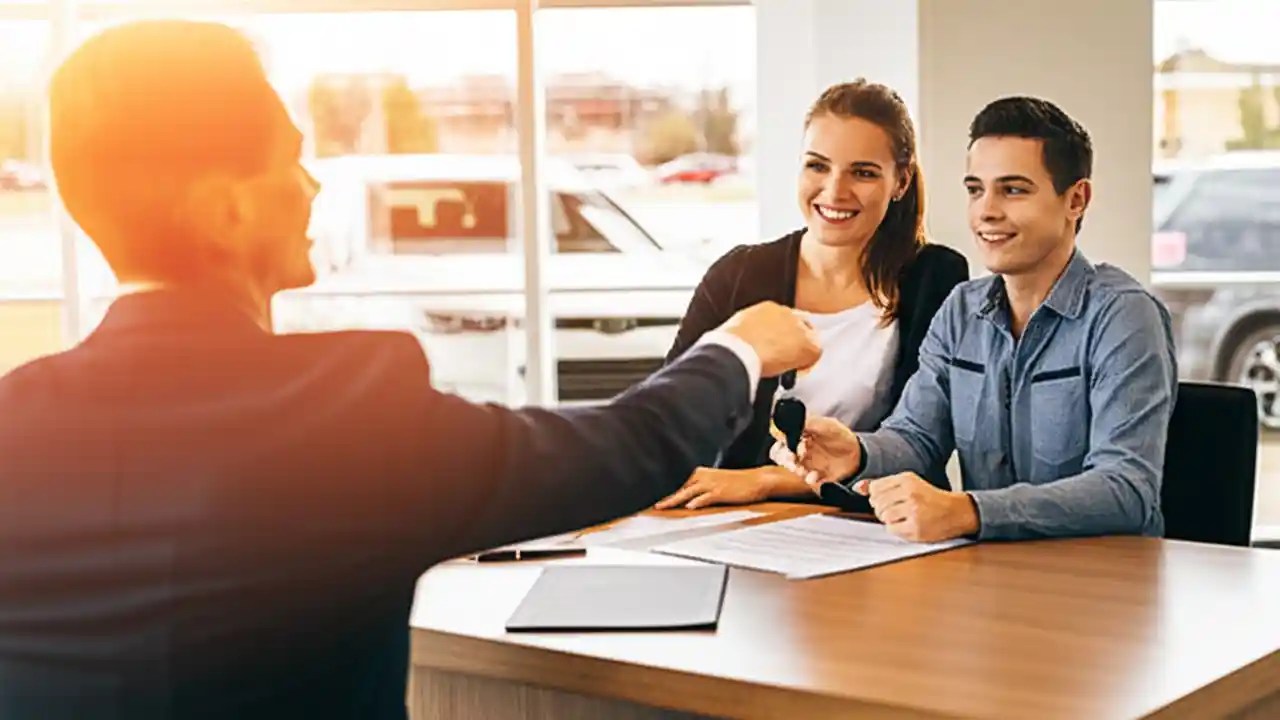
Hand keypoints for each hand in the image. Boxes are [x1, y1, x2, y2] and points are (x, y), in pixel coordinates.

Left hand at [654, 466, 803, 509]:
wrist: (758, 480)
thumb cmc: (738, 483)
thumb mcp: (717, 482)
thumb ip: (702, 489)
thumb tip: (689, 499)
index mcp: (701, 473)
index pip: (680, 484)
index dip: (667, 492)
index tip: (655, 499)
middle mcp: (704, 477)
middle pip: (680, 487)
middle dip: (666, 496)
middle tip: (653, 505)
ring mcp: (712, 484)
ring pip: (688, 492)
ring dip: (674, 500)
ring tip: (662, 507)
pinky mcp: (721, 492)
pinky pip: (705, 497)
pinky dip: (697, 501)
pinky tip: (689, 507)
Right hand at [717, 301, 820, 376]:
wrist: (736, 351)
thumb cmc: (730, 346)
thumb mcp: (736, 332)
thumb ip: (747, 333)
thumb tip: (746, 343)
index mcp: (766, 309)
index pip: (782, 319)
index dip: (780, 335)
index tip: (774, 346)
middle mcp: (785, 313)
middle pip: (800, 326)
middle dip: (794, 341)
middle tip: (784, 358)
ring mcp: (798, 328)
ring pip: (809, 339)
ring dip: (799, 352)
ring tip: (785, 366)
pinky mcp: (808, 345)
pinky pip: (814, 355)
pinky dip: (805, 365)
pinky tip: (793, 372)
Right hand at [769, 416, 861, 489]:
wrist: (858, 454)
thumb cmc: (841, 437)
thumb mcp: (827, 425)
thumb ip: (808, 422)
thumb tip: (792, 421)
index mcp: (800, 436)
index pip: (780, 439)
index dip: (780, 441)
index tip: (786, 441)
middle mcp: (799, 451)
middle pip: (780, 455)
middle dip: (783, 457)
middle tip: (792, 458)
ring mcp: (806, 465)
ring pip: (791, 468)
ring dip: (794, 469)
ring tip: (802, 469)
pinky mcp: (814, 477)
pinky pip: (806, 480)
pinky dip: (809, 479)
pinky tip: (814, 476)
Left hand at [852, 472, 978, 542]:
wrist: (955, 512)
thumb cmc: (930, 499)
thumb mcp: (908, 484)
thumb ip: (883, 485)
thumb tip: (858, 487)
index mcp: (907, 479)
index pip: (875, 488)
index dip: (877, 497)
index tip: (887, 499)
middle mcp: (910, 493)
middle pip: (877, 503)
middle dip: (882, 509)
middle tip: (896, 510)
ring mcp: (913, 511)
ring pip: (883, 516)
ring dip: (889, 519)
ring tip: (903, 517)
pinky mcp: (916, 527)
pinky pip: (892, 529)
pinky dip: (896, 529)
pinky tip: (907, 524)